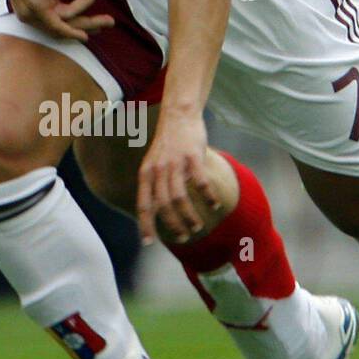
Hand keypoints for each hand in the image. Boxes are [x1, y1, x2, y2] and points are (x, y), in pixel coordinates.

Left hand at [0, 0, 114, 42]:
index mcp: (30, 12)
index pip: (55, 27)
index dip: (75, 28)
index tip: (93, 27)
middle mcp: (29, 17)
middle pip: (63, 29)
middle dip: (88, 27)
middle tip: (109, 24)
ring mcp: (32, 13)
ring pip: (67, 24)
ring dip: (90, 21)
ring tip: (109, 17)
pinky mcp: (38, 5)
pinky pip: (62, 19)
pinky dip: (74, 29)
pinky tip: (86, 34)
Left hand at [136, 110, 222, 245]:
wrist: (177, 115)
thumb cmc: (167, 144)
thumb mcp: (153, 163)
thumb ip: (154, 184)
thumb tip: (157, 210)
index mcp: (146, 173)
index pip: (143, 204)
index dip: (145, 224)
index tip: (148, 243)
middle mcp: (158, 169)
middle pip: (162, 205)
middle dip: (173, 225)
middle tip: (184, 236)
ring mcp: (175, 163)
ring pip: (179, 198)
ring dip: (189, 215)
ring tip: (198, 225)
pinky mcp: (192, 156)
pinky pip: (200, 182)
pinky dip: (208, 197)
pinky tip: (215, 205)